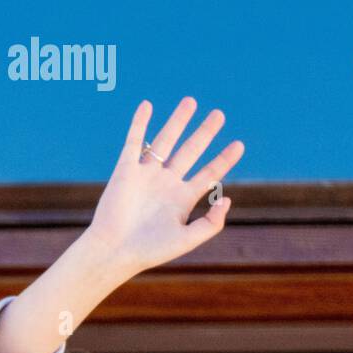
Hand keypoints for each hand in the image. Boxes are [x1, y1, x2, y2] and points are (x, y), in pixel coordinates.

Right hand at [86, 96, 243, 275]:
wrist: (113, 251)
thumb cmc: (149, 251)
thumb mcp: (187, 240)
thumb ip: (211, 224)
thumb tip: (226, 198)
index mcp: (181, 199)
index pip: (208, 174)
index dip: (224, 159)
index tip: (238, 145)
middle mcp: (165, 184)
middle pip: (190, 151)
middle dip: (205, 133)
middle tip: (219, 115)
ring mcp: (145, 175)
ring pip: (165, 141)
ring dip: (177, 121)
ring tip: (190, 101)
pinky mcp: (125, 171)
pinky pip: (133, 142)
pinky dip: (139, 123)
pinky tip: (146, 105)